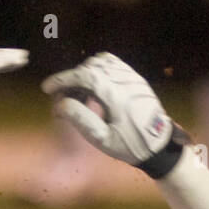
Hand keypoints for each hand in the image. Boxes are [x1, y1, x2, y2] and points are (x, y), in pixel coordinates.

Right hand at [41, 52, 178, 171]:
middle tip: (62, 99)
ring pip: (101, 62)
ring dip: (84, 73)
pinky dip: (98, 70)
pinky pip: (113, 64)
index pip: (84, 75)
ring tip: (78, 93)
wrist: (161, 147)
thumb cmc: (130, 145)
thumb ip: (81, 119)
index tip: (47, 88)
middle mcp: (125, 81)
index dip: (62, 79)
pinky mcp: (136, 79)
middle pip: (90, 67)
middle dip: (71, 79)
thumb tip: (62, 103)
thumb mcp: (102, 139)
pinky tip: (93, 87)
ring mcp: (132, 78)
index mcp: (116, 95)